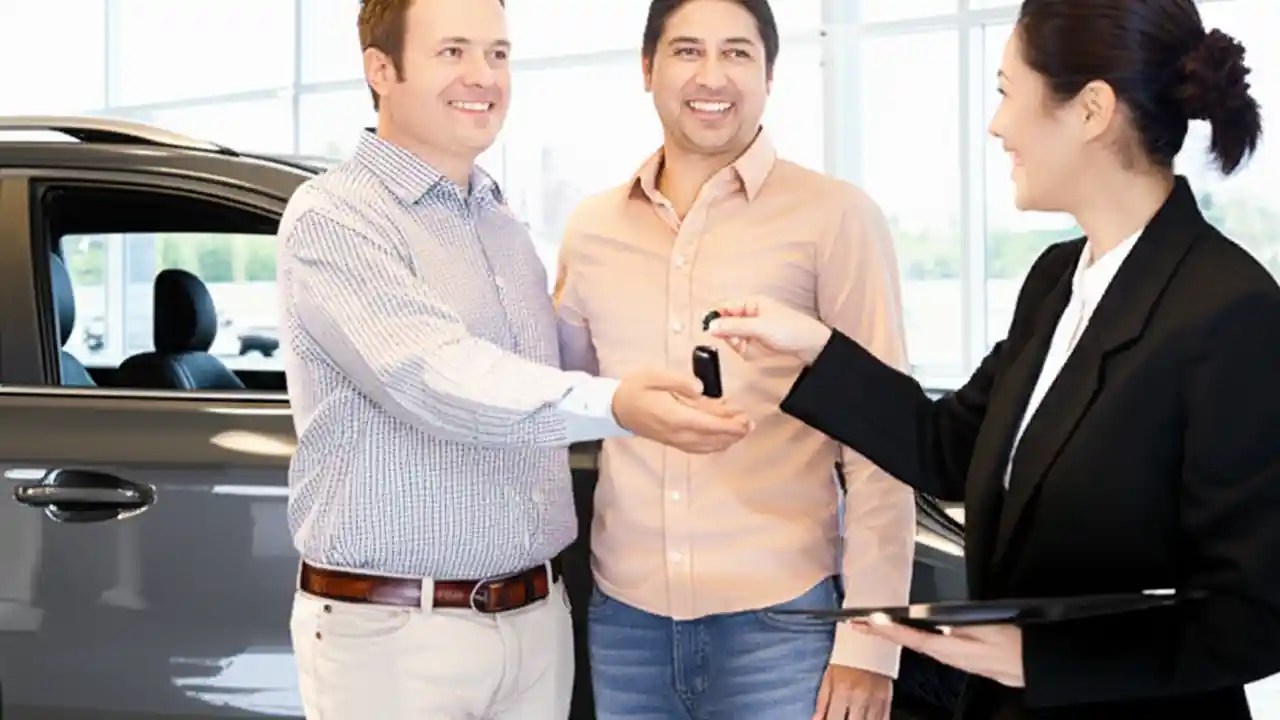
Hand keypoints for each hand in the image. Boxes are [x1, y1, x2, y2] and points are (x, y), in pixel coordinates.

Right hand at [612, 369, 751, 452]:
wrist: (615, 408)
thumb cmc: (635, 389)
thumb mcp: (654, 376)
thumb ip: (678, 382)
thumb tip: (700, 388)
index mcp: (674, 416)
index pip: (708, 424)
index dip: (729, 424)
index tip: (745, 420)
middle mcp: (677, 433)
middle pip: (712, 438)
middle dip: (733, 432)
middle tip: (750, 423)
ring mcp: (675, 440)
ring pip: (707, 446)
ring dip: (727, 440)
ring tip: (742, 430)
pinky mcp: (673, 442)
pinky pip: (698, 448)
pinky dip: (714, 445)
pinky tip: (724, 440)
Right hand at [707, 295, 832, 363]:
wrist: (813, 346)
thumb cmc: (791, 330)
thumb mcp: (759, 328)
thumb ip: (734, 326)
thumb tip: (711, 326)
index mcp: (751, 302)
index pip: (725, 306)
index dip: (715, 318)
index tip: (708, 330)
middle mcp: (751, 313)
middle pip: (727, 322)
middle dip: (729, 334)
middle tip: (737, 342)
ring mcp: (754, 327)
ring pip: (733, 336)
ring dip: (737, 344)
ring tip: (749, 347)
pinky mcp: (759, 339)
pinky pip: (743, 344)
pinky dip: (745, 349)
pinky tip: (755, 351)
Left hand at [813, 664, 891, 719]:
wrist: (870, 643)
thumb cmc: (845, 660)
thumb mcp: (829, 677)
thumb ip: (822, 702)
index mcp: (842, 691)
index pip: (834, 719)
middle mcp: (860, 698)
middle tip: (844, 718)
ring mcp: (876, 700)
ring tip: (854, 718)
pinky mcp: (888, 700)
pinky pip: (883, 719)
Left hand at [851, 615, 1024, 687]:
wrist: (1035, 665)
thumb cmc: (1015, 645)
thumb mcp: (988, 628)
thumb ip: (961, 626)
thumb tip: (939, 623)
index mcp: (952, 649)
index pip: (912, 638)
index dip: (889, 630)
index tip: (869, 621)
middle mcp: (948, 657)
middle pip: (908, 643)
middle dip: (881, 634)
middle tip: (857, 624)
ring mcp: (953, 659)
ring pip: (917, 645)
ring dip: (894, 635)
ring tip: (873, 626)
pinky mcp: (960, 658)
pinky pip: (929, 647)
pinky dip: (911, 638)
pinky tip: (905, 633)